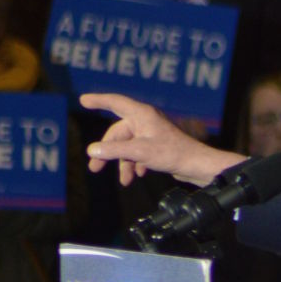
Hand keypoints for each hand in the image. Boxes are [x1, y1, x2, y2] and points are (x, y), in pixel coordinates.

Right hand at [81, 93, 235, 187]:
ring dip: (124, 163)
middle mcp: (146, 121)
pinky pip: (139, 153)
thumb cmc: (173, 153)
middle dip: (108, 152)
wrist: (197, 166)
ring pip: (128, 147)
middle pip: (118, 133)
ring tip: (124, 181)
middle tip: (95, 169)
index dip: (98, 100)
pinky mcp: (157, 147)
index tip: (83, 100)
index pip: (115, 102)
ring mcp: (151, 134)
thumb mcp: (139, 152)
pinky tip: (139, 175)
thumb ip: (115, 150)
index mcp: (142, 114)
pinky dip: (136, 164)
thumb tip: (92, 151)